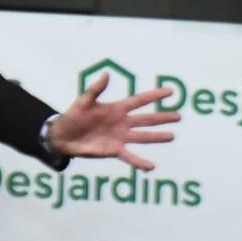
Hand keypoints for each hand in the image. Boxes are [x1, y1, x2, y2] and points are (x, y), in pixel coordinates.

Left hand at [47, 73, 179, 170]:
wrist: (63, 136)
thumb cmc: (73, 116)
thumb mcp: (84, 101)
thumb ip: (96, 89)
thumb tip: (107, 73)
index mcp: (117, 108)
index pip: (139, 100)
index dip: (154, 96)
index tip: (170, 92)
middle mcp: (122, 122)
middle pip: (146, 119)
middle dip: (162, 118)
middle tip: (179, 116)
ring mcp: (120, 137)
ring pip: (142, 137)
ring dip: (157, 137)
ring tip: (172, 136)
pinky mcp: (114, 150)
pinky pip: (130, 156)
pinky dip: (140, 162)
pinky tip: (151, 167)